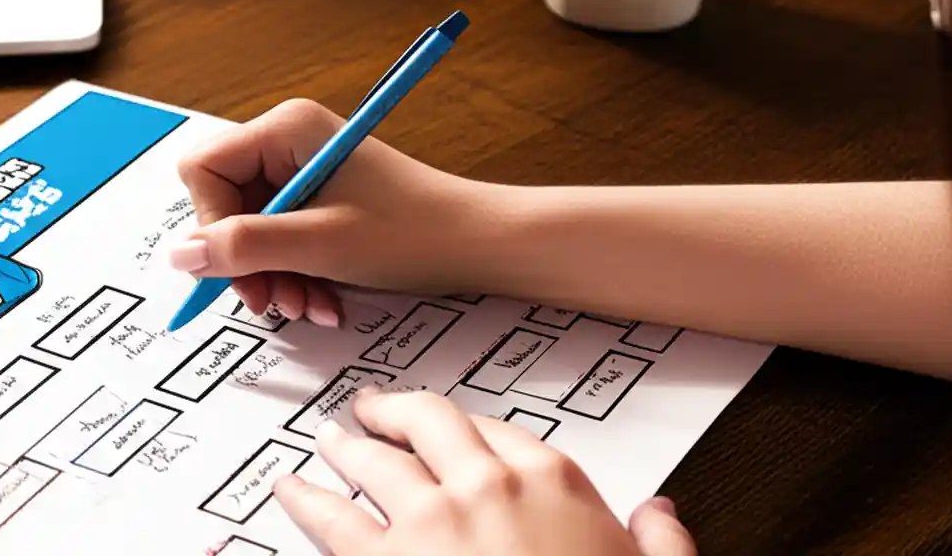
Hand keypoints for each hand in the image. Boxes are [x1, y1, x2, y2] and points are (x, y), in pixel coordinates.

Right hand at [170, 99, 488, 326]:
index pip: (204, 170)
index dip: (210, 225)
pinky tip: (323, 299)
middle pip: (225, 204)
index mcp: (286, 128)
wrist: (479, 244)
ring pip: (252, 230)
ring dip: (274, 276)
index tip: (236, 271)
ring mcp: (304, 171)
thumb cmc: (413, 232)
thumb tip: (179, 255)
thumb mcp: (319, 244)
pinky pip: (281, 239)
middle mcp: (289, 141)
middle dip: (247, 261)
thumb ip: (244, 247)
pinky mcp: (319, 199)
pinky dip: (295, 273)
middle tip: (272, 302)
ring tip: (309, 305)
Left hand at [274, 389, 696, 555]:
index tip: (448, 426)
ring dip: (344, 446)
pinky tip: (289, 490)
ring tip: (328, 440)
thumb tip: (660, 514)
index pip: (494, 429)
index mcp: (551, 482)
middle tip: (372, 408)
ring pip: (371, 460)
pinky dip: (304, 500)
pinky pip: (331, 519)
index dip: (461, 426)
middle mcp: (485, 486)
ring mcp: (430, 522)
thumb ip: (661, 542)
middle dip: (392, 411)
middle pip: (425, 423)